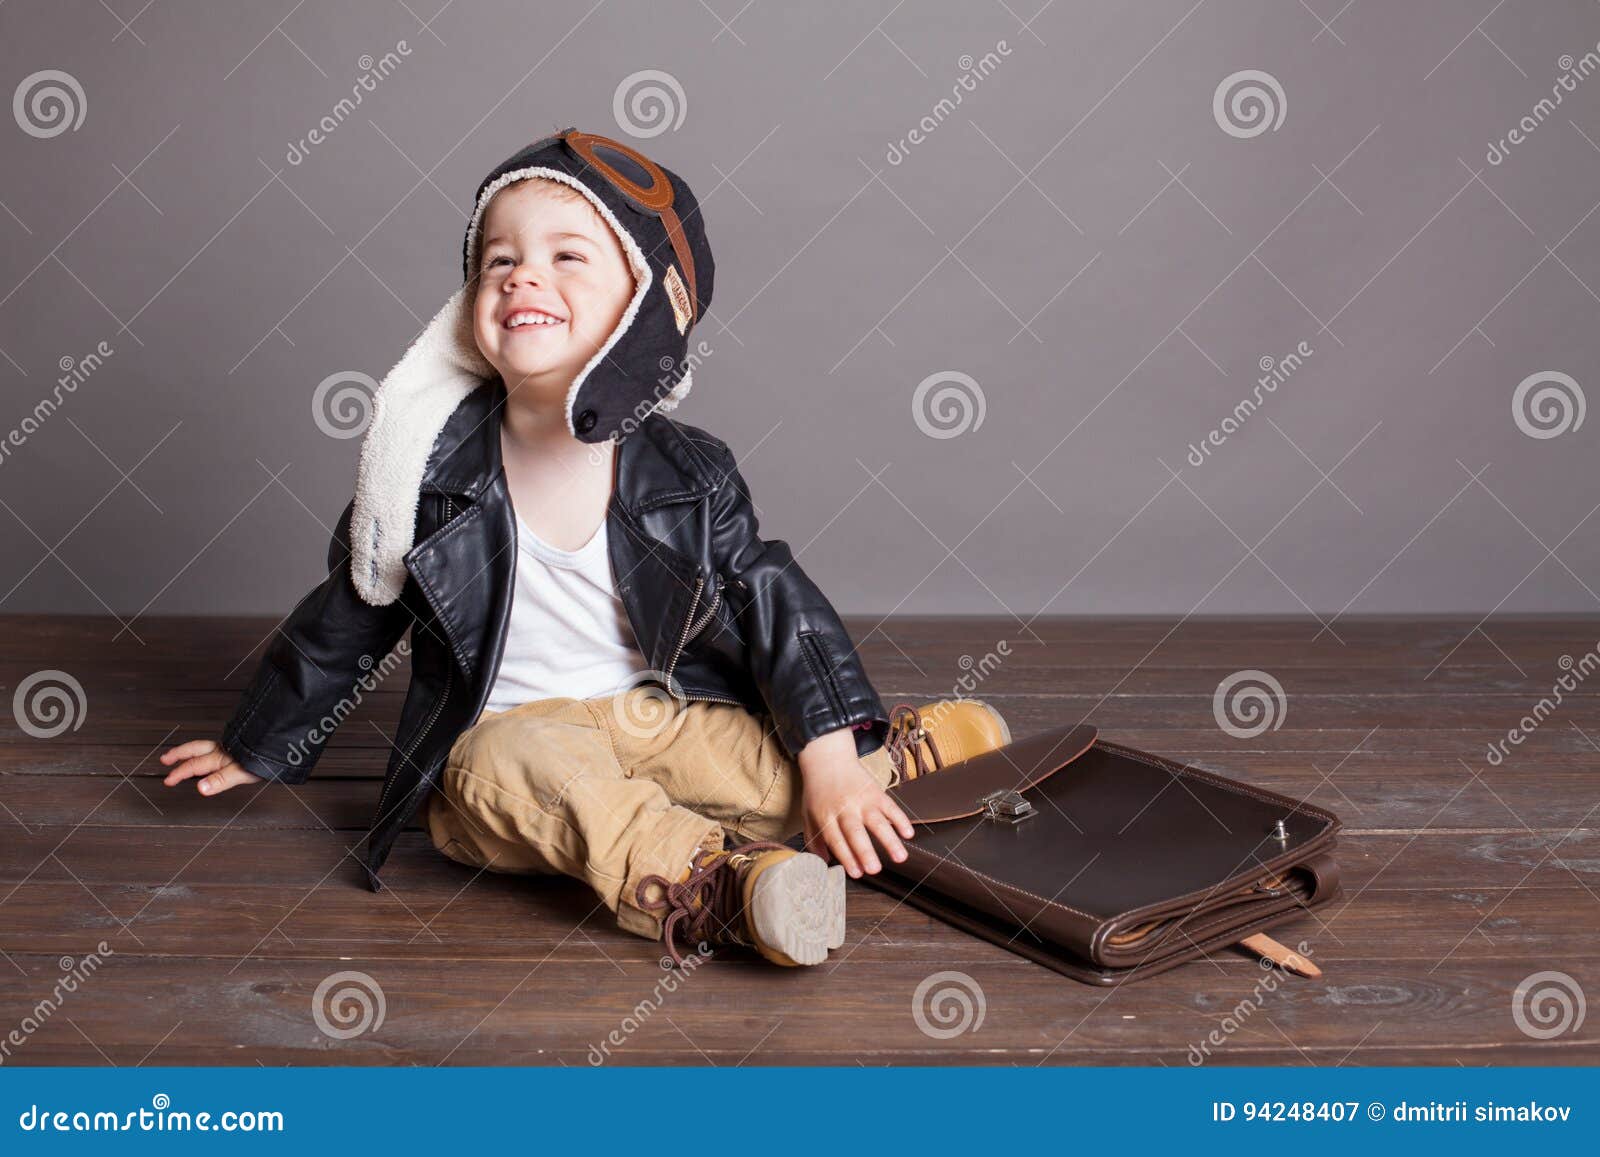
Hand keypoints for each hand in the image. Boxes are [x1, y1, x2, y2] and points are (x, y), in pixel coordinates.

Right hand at [159, 739, 262, 795]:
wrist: (282, 741)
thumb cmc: (264, 757)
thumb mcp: (242, 771)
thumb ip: (221, 780)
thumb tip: (201, 788)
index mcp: (220, 756)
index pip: (194, 765)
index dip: (180, 773)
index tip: (169, 780)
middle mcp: (223, 749)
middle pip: (195, 750)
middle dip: (179, 755)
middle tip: (166, 759)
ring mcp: (231, 746)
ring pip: (206, 746)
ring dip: (192, 750)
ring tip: (184, 752)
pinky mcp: (241, 744)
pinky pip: (219, 746)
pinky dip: (210, 749)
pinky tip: (214, 750)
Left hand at [797, 728, 913, 877]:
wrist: (828, 760)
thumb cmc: (818, 792)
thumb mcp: (809, 814)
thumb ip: (815, 840)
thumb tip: (824, 863)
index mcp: (827, 816)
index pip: (836, 839)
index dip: (846, 856)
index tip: (856, 873)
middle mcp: (845, 809)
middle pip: (856, 832)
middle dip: (866, 851)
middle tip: (875, 870)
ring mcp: (862, 800)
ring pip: (878, 821)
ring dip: (890, 840)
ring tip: (901, 858)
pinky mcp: (876, 792)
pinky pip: (891, 807)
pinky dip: (901, 819)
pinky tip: (909, 833)